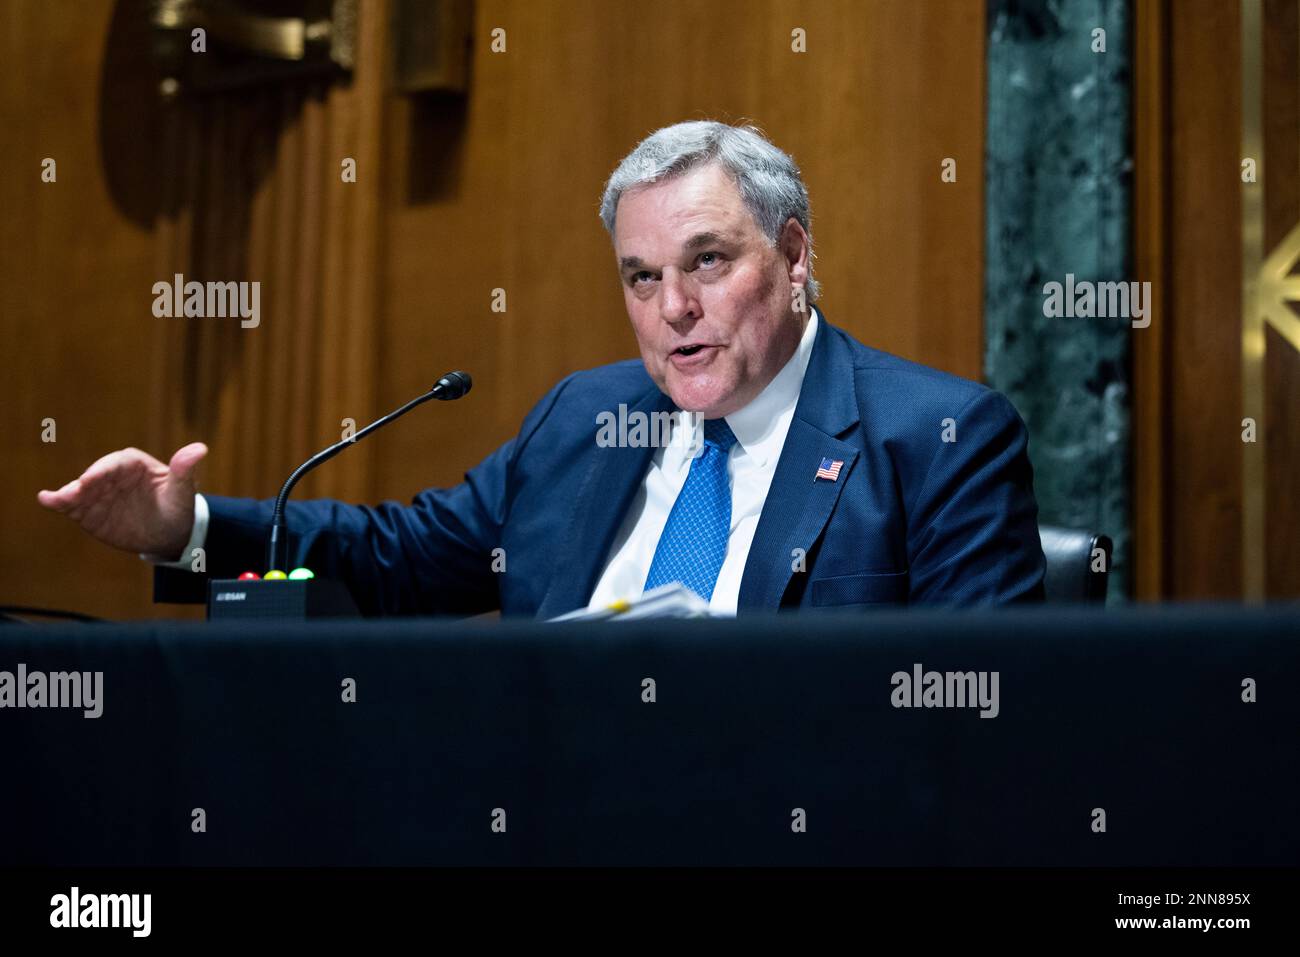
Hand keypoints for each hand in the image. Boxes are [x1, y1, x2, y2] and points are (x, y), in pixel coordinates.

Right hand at [37, 443, 207, 559]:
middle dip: (84, 483)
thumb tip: (200, 448)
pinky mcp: (88, 510)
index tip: (91, 480)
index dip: (103, 470)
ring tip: (57, 499)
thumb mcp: (182, 491)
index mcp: (134, 463)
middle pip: (94, 475)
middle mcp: (112, 474)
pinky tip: (45, 499)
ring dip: (68, 494)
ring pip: (80, 490)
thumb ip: (184, 470)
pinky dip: (58, 501)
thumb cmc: (177, 507)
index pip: (116, 463)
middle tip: (75, 492)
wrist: (169, 533)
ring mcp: (98, 492)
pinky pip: (72, 504)